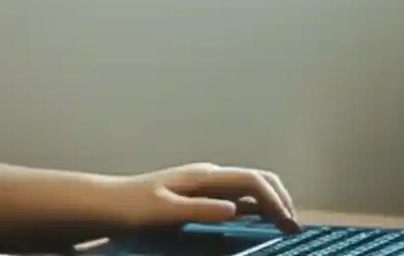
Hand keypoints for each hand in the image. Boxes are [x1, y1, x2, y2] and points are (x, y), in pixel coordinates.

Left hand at [110, 163, 300, 233]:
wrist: (109, 203)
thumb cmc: (133, 207)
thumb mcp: (165, 211)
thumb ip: (199, 209)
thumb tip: (234, 209)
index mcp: (203, 176)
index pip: (251, 180)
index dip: (274, 199)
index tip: (288, 223)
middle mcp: (208, 176)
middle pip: (257, 179)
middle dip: (280, 198)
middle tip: (294, 227)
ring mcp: (205, 184)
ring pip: (249, 188)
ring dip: (271, 202)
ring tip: (285, 226)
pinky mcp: (200, 196)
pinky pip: (236, 198)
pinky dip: (255, 208)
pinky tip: (261, 222)